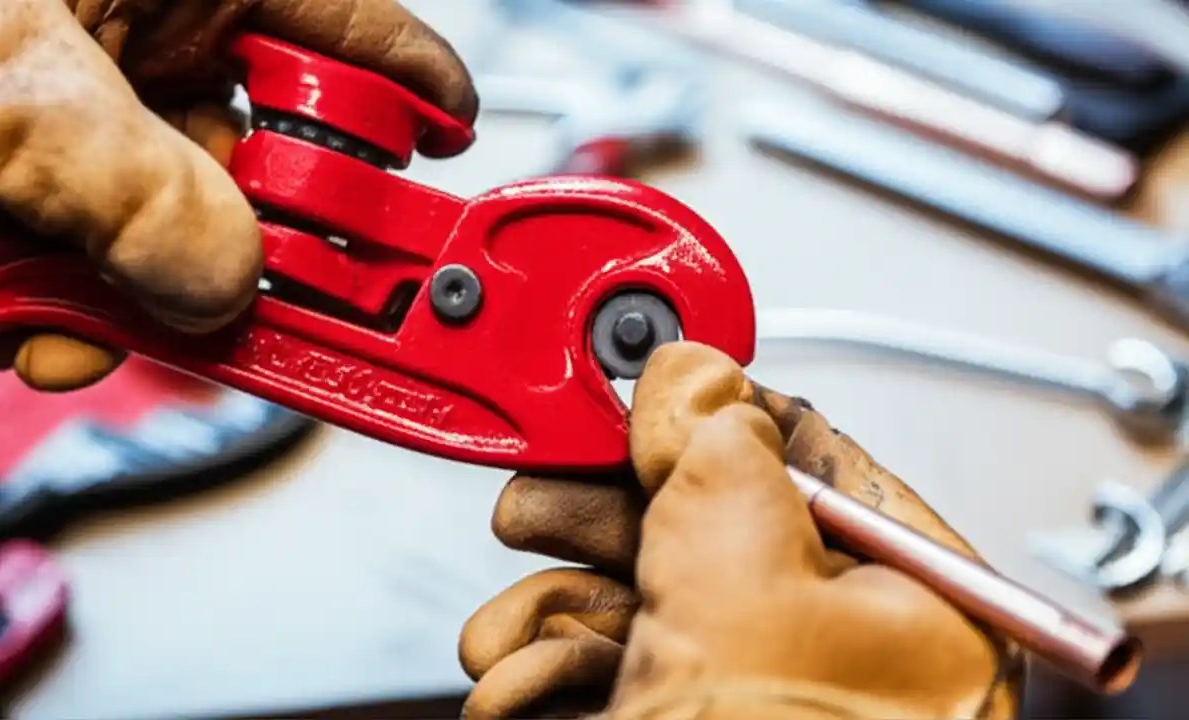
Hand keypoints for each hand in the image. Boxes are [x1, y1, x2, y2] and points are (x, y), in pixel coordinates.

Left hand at [0, 0, 474, 389]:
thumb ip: (130, 186)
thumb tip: (224, 284)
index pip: (343, 22)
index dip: (408, 90)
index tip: (450, 154)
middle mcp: (137, 28)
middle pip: (261, 158)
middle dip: (250, 249)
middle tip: (258, 306)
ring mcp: (75, 104)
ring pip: (166, 228)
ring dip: (130, 300)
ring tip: (72, 328)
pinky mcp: (12, 173)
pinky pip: (81, 256)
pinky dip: (54, 308)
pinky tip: (9, 322)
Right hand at [459, 342, 1023, 718]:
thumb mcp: (740, 566)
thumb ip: (717, 446)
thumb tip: (694, 368)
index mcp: (907, 606)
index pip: (805, 460)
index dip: (708, 413)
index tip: (631, 385)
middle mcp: (837, 655)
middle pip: (705, 526)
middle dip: (602, 509)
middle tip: (545, 485)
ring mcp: (754, 702)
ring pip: (640, 599)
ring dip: (554, 603)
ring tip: (510, 622)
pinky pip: (610, 669)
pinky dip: (545, 672)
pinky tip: (516, 683)